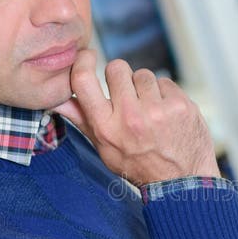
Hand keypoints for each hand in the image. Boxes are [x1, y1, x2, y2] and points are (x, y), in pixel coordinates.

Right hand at [54, 50, 219, 185]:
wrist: (180, 182)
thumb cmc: (137, 165)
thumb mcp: (104, 148)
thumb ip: (82, 120)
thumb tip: (57, 99)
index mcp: (106, 127)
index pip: (84, 80)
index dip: (83, 61)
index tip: (88, 56)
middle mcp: (130, 116)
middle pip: (117, 68)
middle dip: (121, 78)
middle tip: (128, 97)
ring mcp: (158, 110)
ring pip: (143, 74)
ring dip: (145, 89)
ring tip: (150, 112)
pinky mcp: (181, 105)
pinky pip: (165, 82)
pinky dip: (165, 95)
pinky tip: (167, 114)